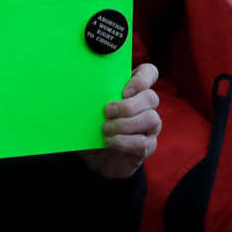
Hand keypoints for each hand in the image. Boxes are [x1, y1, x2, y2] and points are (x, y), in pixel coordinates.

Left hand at [85, 63, 160, 178]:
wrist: (94, 158)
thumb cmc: (93, 128)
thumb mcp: (90, 109)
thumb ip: (93, 97)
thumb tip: (80, 86)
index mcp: (133, 90)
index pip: (149, 73)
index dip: (141, 78)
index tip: (122, 91)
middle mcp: (146, 107)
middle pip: (151, 97)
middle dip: (128, 105)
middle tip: (107, 111)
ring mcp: (150, 127)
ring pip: (151, 118)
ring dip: (125, 124)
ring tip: (106, 129)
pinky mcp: (147, 146)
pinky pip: (142, 142)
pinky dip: (123, 141)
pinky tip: (108, 142)